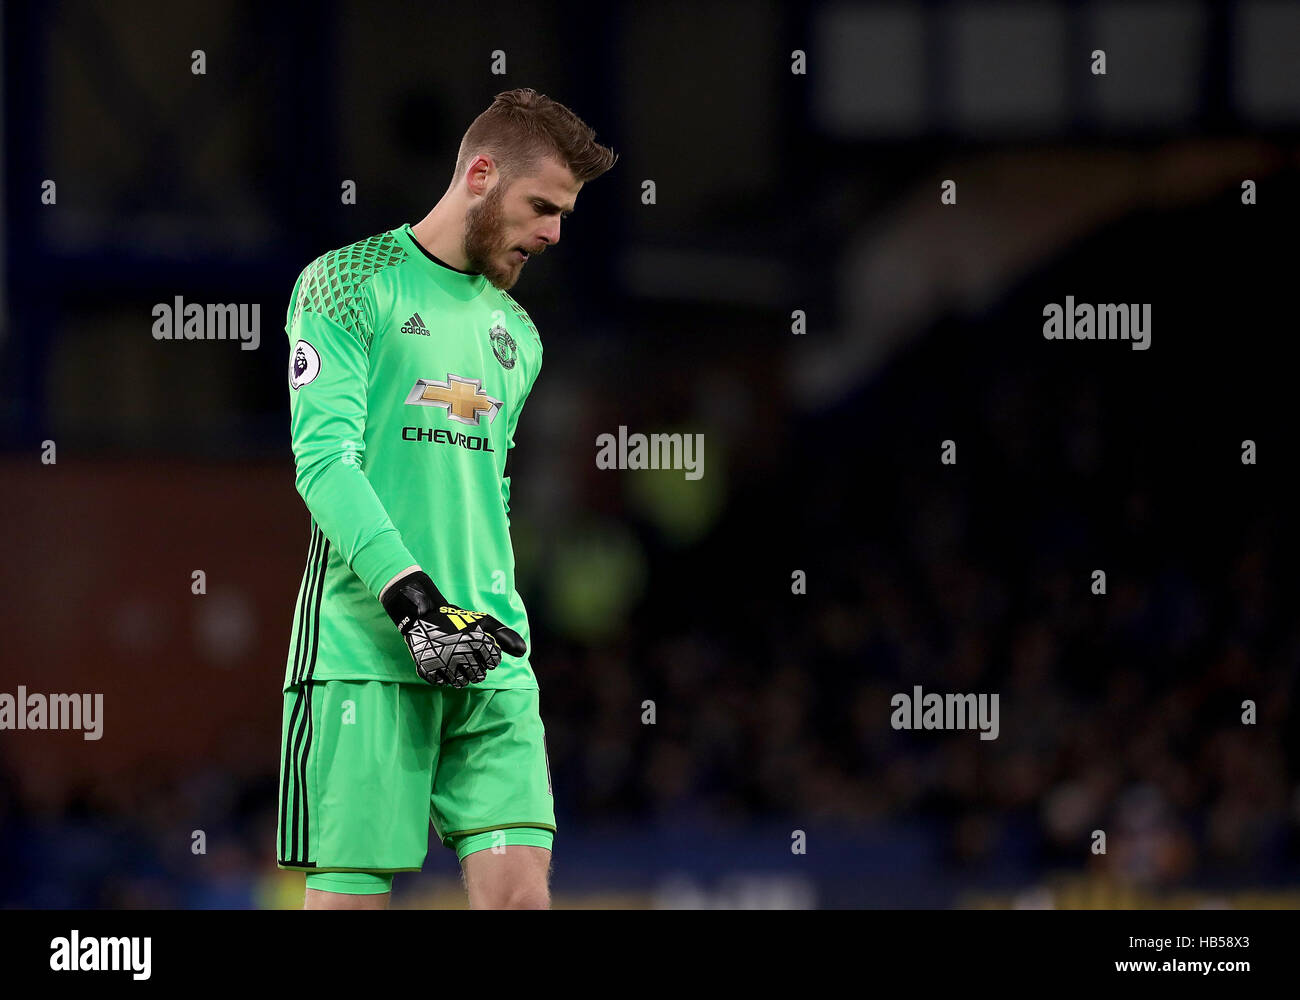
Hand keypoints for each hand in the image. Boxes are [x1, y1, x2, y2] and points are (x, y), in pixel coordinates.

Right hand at [380, 570, 525, 686]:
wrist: (422, 616)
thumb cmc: (457, 619)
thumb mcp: (483, 621)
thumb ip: (504, 636)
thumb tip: (523, 652)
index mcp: (475, 641)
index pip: (493, 662)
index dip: (490, 657)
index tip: (482, 650)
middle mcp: (460, 653)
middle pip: (479, 676)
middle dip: (477, 668)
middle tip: (469, 657)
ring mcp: (442, 663)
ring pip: (462, 683)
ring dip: (462, 675)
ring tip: (458, 663)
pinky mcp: (427, 669)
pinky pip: (443, 683)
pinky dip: (444, 677)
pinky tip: (444, 665)